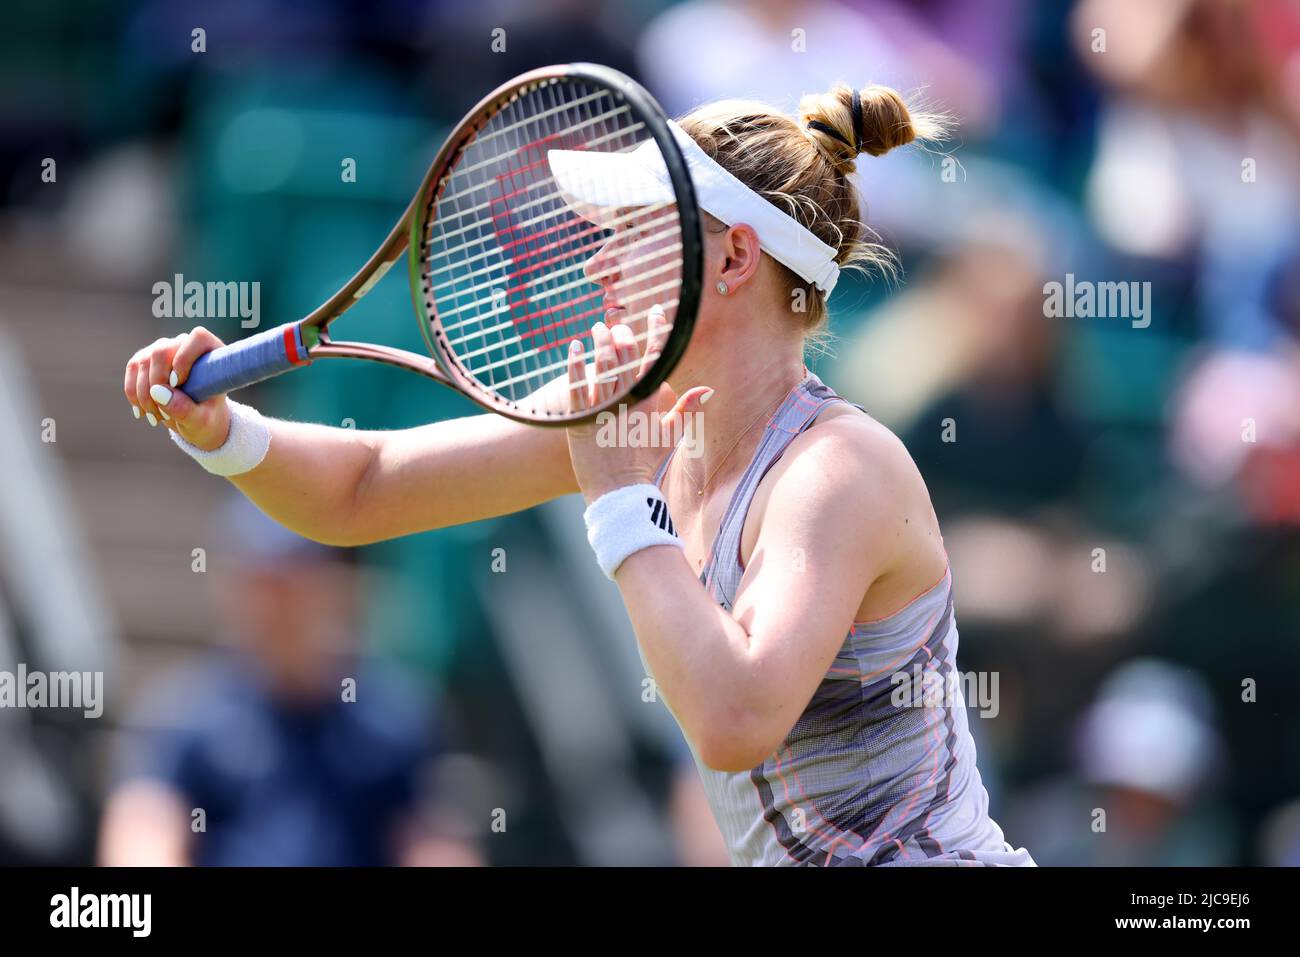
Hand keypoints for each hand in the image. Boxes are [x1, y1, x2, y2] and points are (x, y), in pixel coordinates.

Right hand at [122, 326, 230, 449]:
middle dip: (156, 383)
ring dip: (144, 394)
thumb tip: (158, 392)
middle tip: (164, 414)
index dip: (184, 359)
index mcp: (212, 353)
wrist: (196, 418)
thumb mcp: (202, 420)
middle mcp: (186, 345)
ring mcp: (164, 349)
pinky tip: (143, 412)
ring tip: (156, 418)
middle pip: (161, 351)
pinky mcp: (146, 358)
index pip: (198, 338)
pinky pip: (132, 369)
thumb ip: (185, 409)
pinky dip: (134, 393)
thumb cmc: (207, 417)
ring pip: (143, 362)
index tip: (177, 384)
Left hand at [565, 305, 711, 503]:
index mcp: (649, 402)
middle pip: (625, 356)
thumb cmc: (645, 465)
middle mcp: (627, 401)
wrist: (619, 492)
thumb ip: (686, 409)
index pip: (655, 359)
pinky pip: (576, 386)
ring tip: (597, 328)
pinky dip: (575, 364)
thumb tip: (707, 390)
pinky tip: (574, 346)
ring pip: (601, 366)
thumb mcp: (670, 436)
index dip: (656, 332)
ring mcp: (603, 409)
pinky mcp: (581, 418)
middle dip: (622, 334)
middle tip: (617, 324)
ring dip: (599, 342)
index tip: (656, 312)